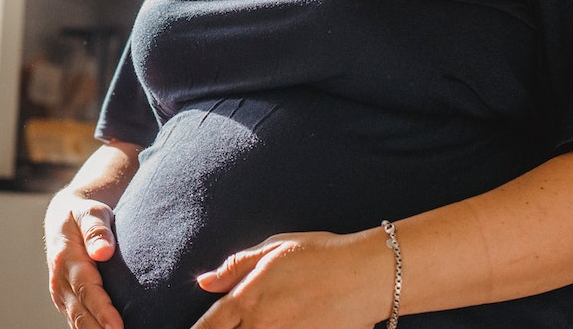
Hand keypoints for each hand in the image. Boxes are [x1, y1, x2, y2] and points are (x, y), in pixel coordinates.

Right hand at [44, 191, 123, 328]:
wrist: (61, 220)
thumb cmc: (82, 215)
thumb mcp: (90, 213)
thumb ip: (96, 230)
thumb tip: (103, 251)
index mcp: (65, 258)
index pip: (86, 289)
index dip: (102, 311)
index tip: (117, 327)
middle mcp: (59, 280)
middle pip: (80, 313)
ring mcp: (60, 294)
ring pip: (77, 322)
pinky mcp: (66, 301)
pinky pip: (77, 322)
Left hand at [190, 230, 390, 328]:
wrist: (366, 276)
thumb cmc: (321, 256)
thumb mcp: (274, 251)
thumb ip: (236, 268)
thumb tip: (205, 282)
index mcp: (248, 300)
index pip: (210, 326)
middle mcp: (262, 325)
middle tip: (232, 325)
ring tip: (267, 323)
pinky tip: (287, 327)